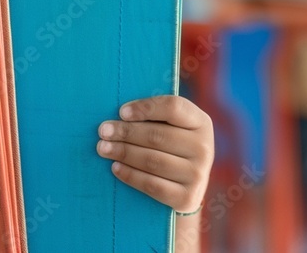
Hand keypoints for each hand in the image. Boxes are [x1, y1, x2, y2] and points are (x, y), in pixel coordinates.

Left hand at [96, 95, 212, 212]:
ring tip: (103, 148)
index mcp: (201, 122)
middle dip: (126, 132)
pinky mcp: (187, 198)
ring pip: (152, 160)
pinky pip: (152, 185)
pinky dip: (130, 175)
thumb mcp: (172, 126)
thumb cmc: (170, 145)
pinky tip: (115, 167)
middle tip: (103, 130)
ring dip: (123, 152)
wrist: (185, 185)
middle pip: (158, 135)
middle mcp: (204, 148)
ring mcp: (198, 175)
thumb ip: (154, 116)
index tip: (121, 111)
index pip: (174, 108)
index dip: (146, 108)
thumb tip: (120, 114)